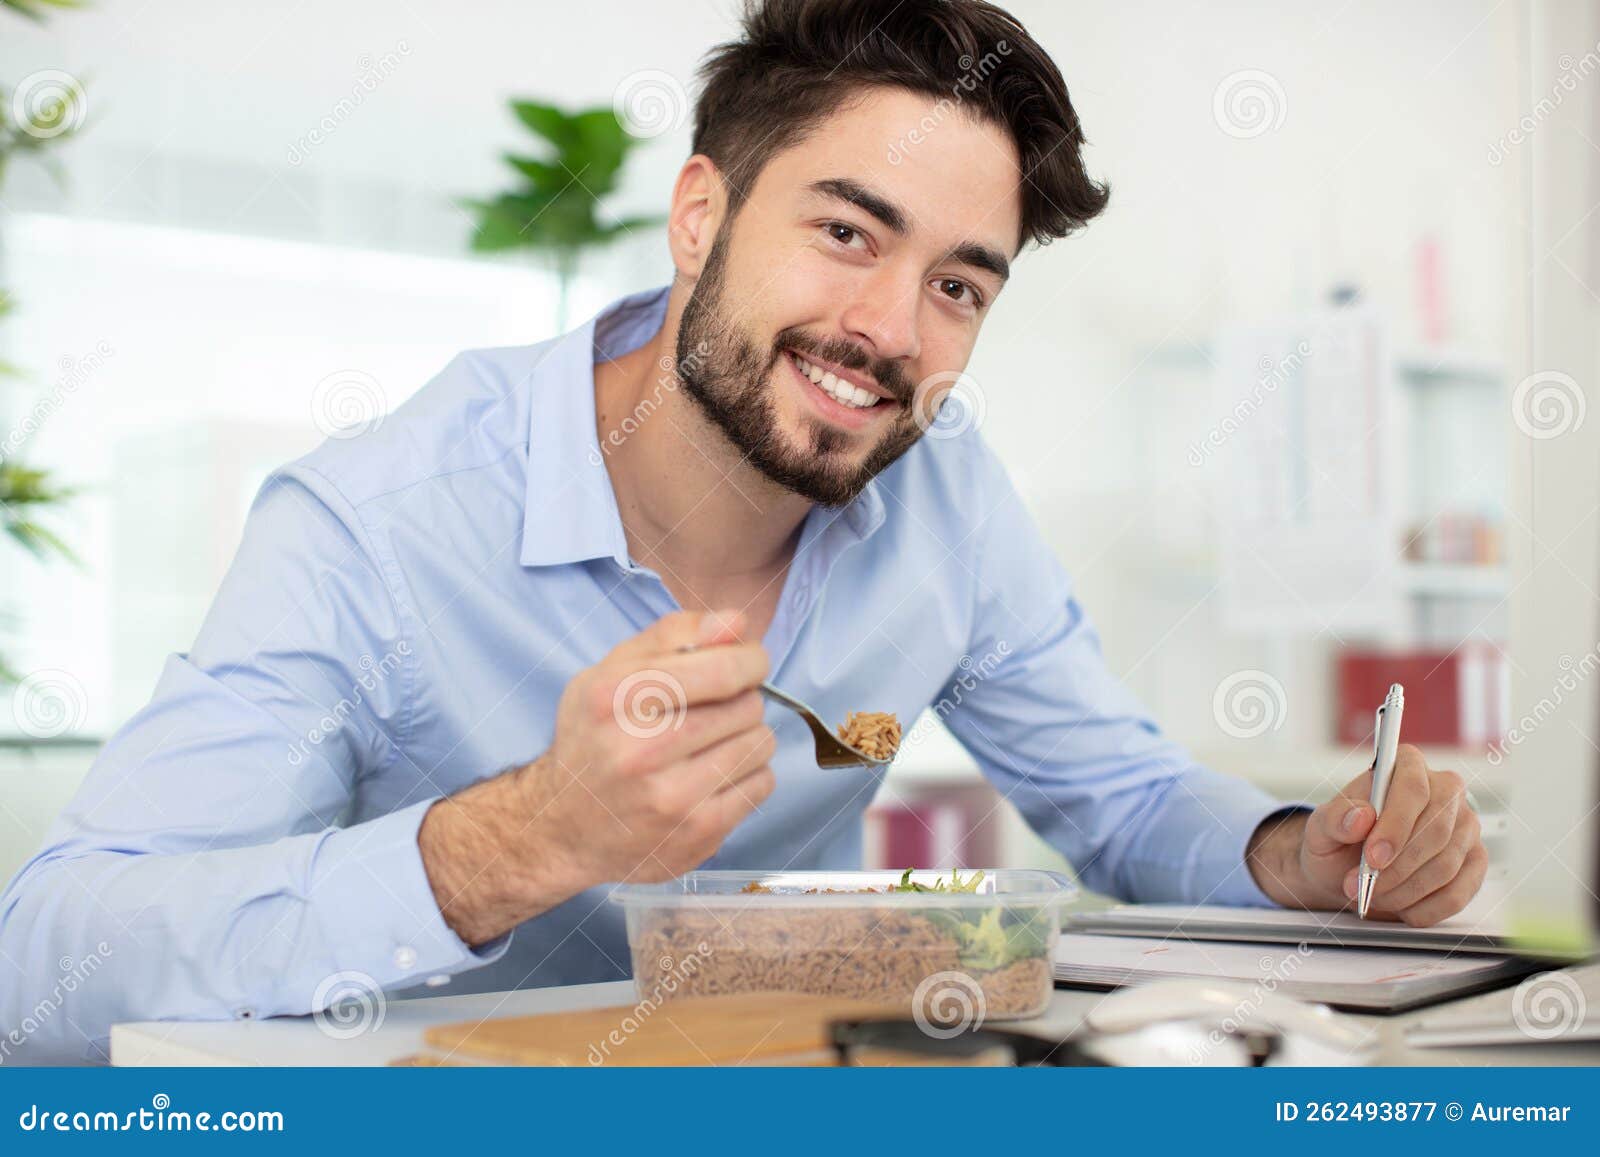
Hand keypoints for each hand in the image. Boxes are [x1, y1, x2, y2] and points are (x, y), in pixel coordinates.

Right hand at [418, 609, 775, 943]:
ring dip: (748, 737)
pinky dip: (749, 775)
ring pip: (760, 744)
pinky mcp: (696, 834)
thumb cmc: (594, 739)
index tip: (749, 662)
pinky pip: (762, 785)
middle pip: (747, 706)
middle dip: (743, 698)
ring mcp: (671, 799)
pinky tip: (714, 776)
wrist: (563, 827)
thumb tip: (737, 622)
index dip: (751, 660)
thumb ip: (674, 635)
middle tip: (716, 709)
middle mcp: (640, 750)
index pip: (722, 670)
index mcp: (617, 698)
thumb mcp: (611, 672)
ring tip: (713, 743)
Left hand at [1246, 744, 1487, 925]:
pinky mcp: (1475, 860)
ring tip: (1374, 895)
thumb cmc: (1338, 840)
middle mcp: (1445, 789)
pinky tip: (1402, 909)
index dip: (1395, 826)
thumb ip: (1334, 818)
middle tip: (1365, 886)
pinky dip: (1427, 908)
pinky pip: (1460, 891)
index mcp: (1407, 765)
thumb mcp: (1321, 827)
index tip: (1373, 858)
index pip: (1413, 788)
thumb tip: (1360, 816)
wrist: (1350, 868)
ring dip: (1406, 890)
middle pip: (1435, 830)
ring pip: (1446, 864)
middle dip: (1397, 868)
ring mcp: (1466, 825)